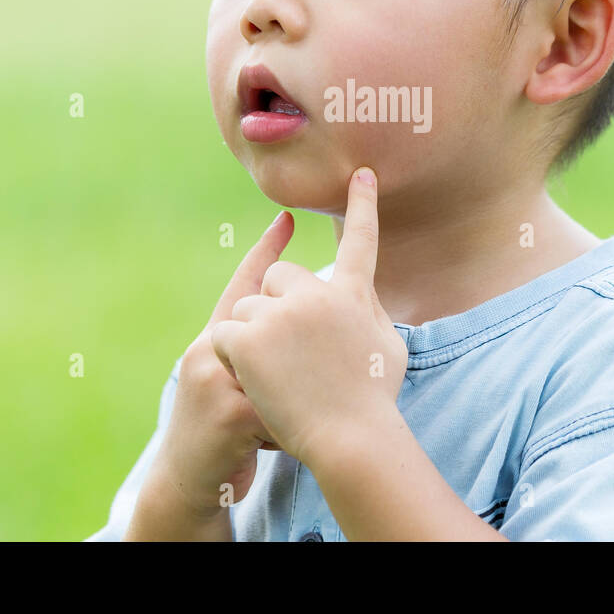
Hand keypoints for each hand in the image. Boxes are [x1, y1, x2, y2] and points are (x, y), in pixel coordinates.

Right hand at [141, 210, 293, 517]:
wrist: (186, 479)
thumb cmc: (224, 427)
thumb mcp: (238, 380)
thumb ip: (261, 351)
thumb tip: (304, 320)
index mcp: (218, 337)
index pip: (245, 285)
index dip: (267, 251)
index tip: (288, 216)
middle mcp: (209, 348)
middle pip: (270, 328)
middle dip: (295, 363)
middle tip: (295, 396)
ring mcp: (215, 378)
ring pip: (282, 372)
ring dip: (292, 403)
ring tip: (281, 427)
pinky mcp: (229, 412)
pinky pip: (280, 409)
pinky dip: (285, 430)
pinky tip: (270, 446)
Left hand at [210, 167, 407, 469]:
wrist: (350, 440)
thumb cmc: (373, 402)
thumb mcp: (388, 349)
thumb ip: (370, 310)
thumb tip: (359, 285)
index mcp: (352, 294)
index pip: (360, 241)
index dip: (362, 206)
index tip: (361, 173)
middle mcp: (316, 294)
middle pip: (279, 277)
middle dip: (276, 306)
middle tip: (290, 355)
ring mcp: (280, 313)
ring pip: (248, 306)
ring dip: (253, 337)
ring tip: (279, 378)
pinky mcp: (248, 337)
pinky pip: (226, 332)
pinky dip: (232, 358)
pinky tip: (257, 383)